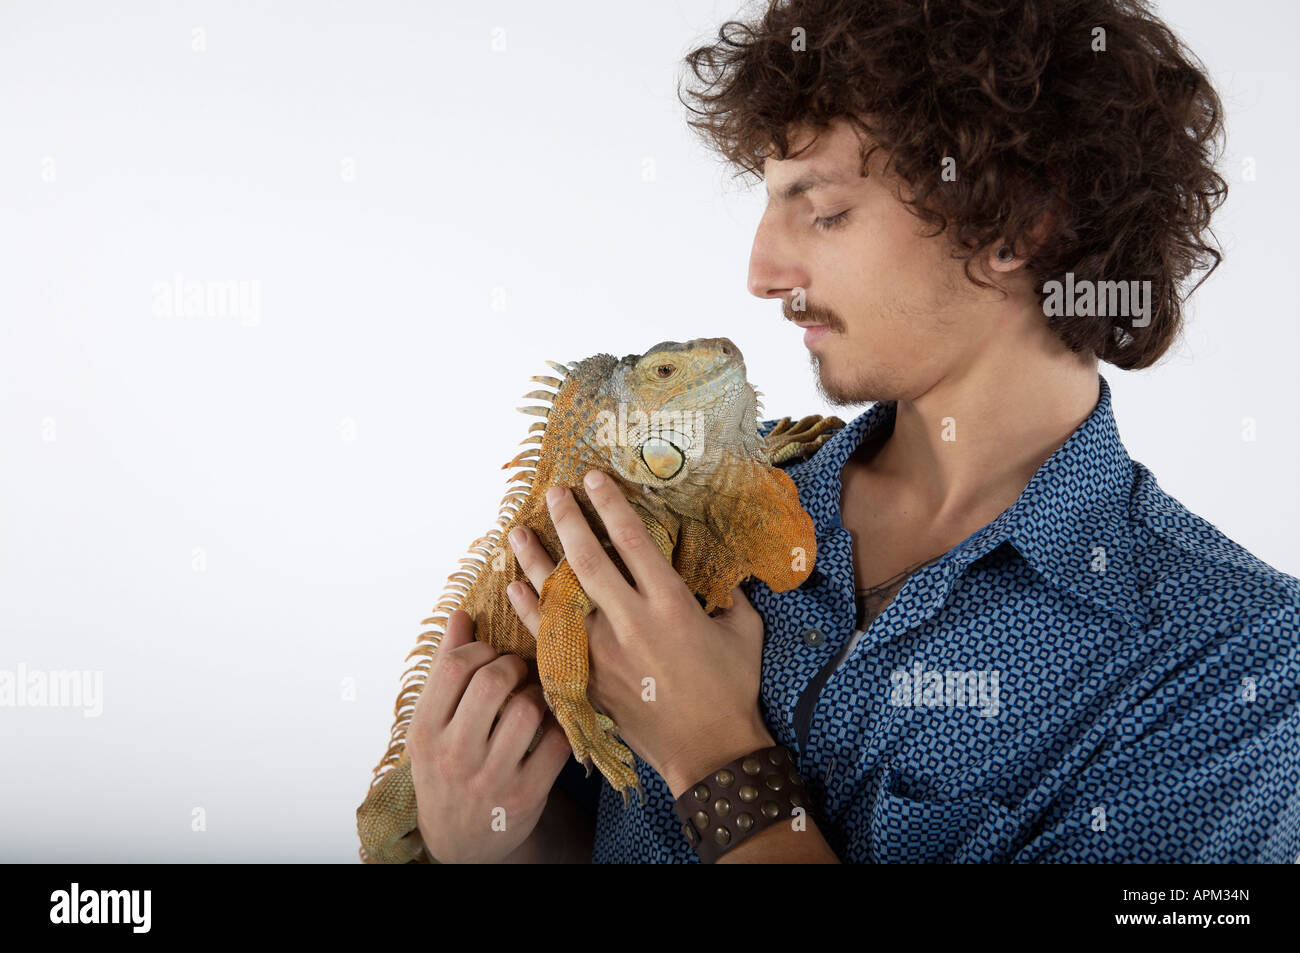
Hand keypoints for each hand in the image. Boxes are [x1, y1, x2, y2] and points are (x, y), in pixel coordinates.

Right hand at [406, 608, 572, 862]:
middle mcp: (453, 756)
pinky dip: (560, 726)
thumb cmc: (448, 768)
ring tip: (531, 697)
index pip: (454, 667)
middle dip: (512, 666)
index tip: (489, 653)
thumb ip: (446, 670)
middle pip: (492, 682)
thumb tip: (461, 615)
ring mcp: (491, 778)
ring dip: (536, 694)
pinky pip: (557, 742)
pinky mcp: (526, 796)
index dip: (480, 648)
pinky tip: (550, 724)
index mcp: (424, 732)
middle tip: (516, 671)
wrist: (462, 842)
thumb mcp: (433, 726)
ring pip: (528, 709)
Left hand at [505, 469, 774, 798]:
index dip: (610, 505)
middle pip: (587, 559)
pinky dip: (530, 611)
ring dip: (534, 562)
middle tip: (555, 493)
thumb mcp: (743, 631)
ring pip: (558, 597)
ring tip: (517, 533)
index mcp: (670, 604)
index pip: (632, 541)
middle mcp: (631, 622)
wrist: (709, 752)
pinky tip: (515, 588)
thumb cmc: (732, 688)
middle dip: (568, 520)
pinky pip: (549, 639)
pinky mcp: (589, 679)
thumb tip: (720, 569)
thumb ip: (728, 594)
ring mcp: (603, 653)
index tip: (594, 479)